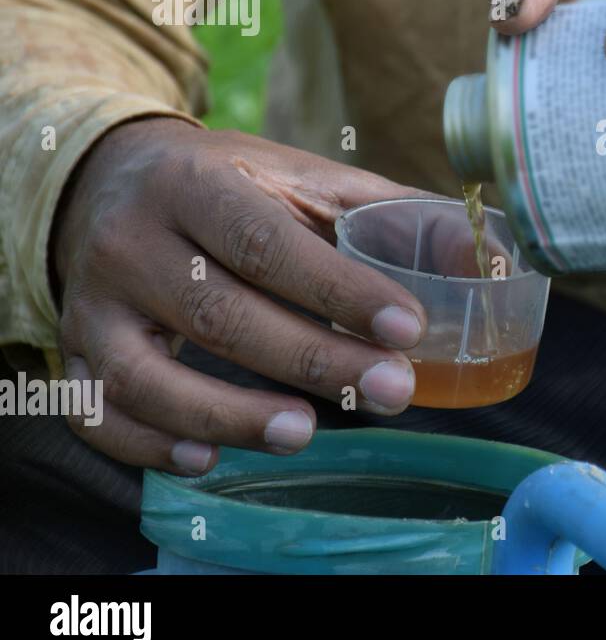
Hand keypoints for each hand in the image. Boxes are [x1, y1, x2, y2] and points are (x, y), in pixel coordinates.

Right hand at [52, 117, 444, 474]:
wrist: (114, 181)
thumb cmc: (234, 187)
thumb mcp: (306, 180)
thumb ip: (393, 216)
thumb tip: (492, 259)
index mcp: (196, 184)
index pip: (266, 242)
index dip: (338, 289)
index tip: (409, 327)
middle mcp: (132, 240)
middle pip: (219, 312)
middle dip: (312, 360)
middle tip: (393, 392)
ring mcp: (94, 303)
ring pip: (146, 374)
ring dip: (228, 414)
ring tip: (305, 431)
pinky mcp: (78, 351)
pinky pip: (97, 412)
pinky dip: (148, 446)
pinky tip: (207, 460)